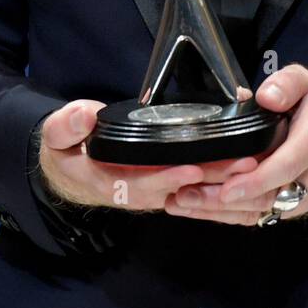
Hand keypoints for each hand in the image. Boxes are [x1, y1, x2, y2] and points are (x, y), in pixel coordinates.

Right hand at [37, 96, 260, 212]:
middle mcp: (138, 192)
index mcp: (109, 182)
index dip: (166, 179)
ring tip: (252, 165)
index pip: (141, 184)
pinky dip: (218, 182)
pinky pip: (195, 188)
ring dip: (221, 182)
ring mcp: (155, 190)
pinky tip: (244, 168)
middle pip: (177, 191)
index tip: (191, 170)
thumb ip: (66, 126)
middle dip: (209, 181)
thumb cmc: (67, 150)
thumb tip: (85, 116)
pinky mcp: (168, 185)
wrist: (71, 169)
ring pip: (191, 191)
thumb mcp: (55, 137)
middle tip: (243, 167)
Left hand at [164, 65, 307, 226]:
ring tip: (180, 202)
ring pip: (258, 211)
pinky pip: (258, 214)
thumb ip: (287, 84)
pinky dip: (226, 214)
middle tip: (184, 195)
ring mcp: (304, 196)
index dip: (254, 182)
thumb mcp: (305, 80)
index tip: (226, 190)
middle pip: (266, 197)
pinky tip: (196, 208)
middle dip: (223, 200)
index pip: (284, 168)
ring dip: (218, 211)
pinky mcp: (291, 207)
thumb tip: (266, 98)